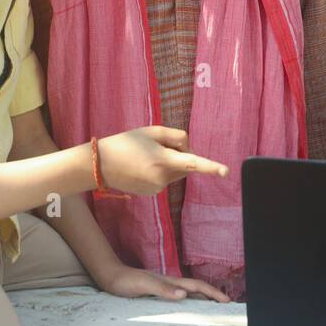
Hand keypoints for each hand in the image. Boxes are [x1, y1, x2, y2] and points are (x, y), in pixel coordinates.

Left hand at [96, 264, 231, 302]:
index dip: (213, 293)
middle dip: (213, 295)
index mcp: (171, 281)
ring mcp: (164, 287)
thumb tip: (184, 294)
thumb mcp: (143, 285)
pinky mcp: (157, 293)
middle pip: (197, 289)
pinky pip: (179, 298)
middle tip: (226, 306)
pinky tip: (187, 309)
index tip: (227, 301)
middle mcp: (170, 283)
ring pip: (189, 293)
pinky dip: (189, 302)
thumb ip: (162, 289)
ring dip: (202, 299)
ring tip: (213, 308)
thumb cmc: (125, 281)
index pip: (197, 286)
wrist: (110, 276)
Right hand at [98, 126, 228, 195]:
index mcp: (163, 161)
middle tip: (155, 146)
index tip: (226, 171)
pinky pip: (164, 180)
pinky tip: (141, 167)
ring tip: (144, 156)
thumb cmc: (126, 142)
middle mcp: (162, 178)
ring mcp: (157, 189)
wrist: (100, 165)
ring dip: (168, 164)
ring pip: (175, 173)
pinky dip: (159, 172)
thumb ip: (177, 137)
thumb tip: (190, 150)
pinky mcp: (151, 194)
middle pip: (185, 165)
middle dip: (178, 155)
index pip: (193, 163)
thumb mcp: (152, 131)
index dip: (211, 167)